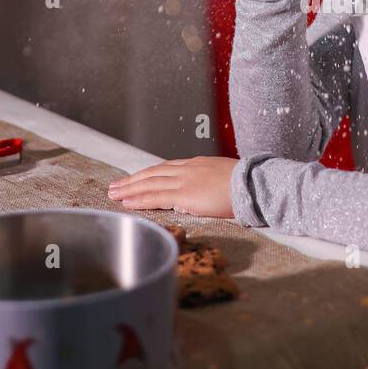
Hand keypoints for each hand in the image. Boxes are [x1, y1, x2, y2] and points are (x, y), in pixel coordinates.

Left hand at [107, 156, 238, 217]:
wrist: (253, 184)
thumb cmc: (247, 184)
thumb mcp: (225, 177)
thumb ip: (211, 183)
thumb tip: (206, 193)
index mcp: (197, 164)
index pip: (166, 168)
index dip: (149, 174)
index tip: (136, 178)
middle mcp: (186, 170)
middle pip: (152, 174)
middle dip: (132, 180)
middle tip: (115, 186)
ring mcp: (184, 181)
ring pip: (149, 184)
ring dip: (129, 189)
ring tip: (113, 195)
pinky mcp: (184, 195)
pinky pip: (155, 197)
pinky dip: (138, 200)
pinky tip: (127, 203)